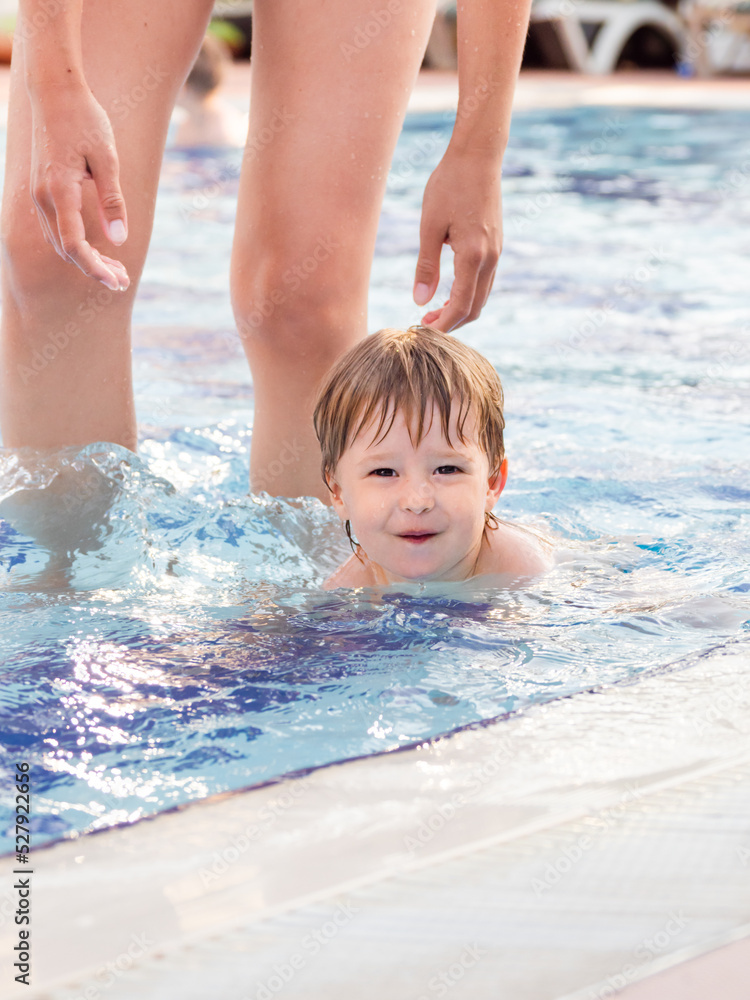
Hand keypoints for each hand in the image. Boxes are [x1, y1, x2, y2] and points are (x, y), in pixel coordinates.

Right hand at [29, 82, 129, 290]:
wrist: (54, 91)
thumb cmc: (85, 120)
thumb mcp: (107, 159)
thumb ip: (112, 201)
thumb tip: (119, 239)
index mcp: (59, 191)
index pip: (75, 246)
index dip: (96, 269)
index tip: (119, 281)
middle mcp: (43, 197)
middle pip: (67, 249)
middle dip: (95, 268)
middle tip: (123, 278)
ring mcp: (38, 194)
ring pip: (60, 241)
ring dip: (86, 258)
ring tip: (116, 268)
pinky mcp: (41, 189)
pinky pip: (56, 228)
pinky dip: (76, 243)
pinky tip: (97, 247)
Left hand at [413, 149, 501, 331]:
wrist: (478, 155)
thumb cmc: (449, 185)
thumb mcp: (429, 226)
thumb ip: (426, 266)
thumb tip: (420, 301)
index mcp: (474, 255)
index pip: (461, 306)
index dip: (443, 325)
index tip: (424, 332)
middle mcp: (490, 257)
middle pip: (475, 307)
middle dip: (451, 322)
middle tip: (424, 324)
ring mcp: (496, 251)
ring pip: (481, 295)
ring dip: (459, 309)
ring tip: (432, 311)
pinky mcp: (495, 244)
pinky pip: (484, 280)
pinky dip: (467, 293)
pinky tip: (448, 291)